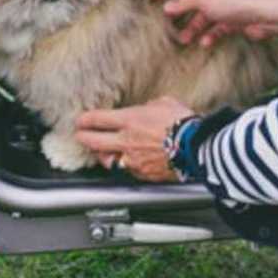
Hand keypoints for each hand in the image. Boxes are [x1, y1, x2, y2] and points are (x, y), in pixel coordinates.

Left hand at [74, 97, 194, 182]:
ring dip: (103, 156)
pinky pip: (128, 171)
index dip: (84, 120)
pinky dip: (126, 167)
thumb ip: (149, 107)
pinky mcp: (143, 174)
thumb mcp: (165, 103)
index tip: (80, 120)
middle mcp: (126, 141)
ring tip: (103, 153)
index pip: (97, 119)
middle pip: (93, 142)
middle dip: (83, 138)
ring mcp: (132, 160)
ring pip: (108, 161)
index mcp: (129, 120)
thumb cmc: (184, 124)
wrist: (197, 147)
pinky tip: (129, 163)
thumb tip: (146, 109)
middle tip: (80, 136)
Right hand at [156, 0, 277, 46]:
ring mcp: (224, 6)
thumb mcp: (203, 0)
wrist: (265, 13)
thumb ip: (183, 3)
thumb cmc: (235, 0)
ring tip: (183, 39)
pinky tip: (205, 43)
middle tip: (167, 23)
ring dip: (193, 28)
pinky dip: (210, 35)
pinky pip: (217, 28)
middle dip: (179, 12)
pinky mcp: (233, 20)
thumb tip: (167, 6)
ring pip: (203, 17)